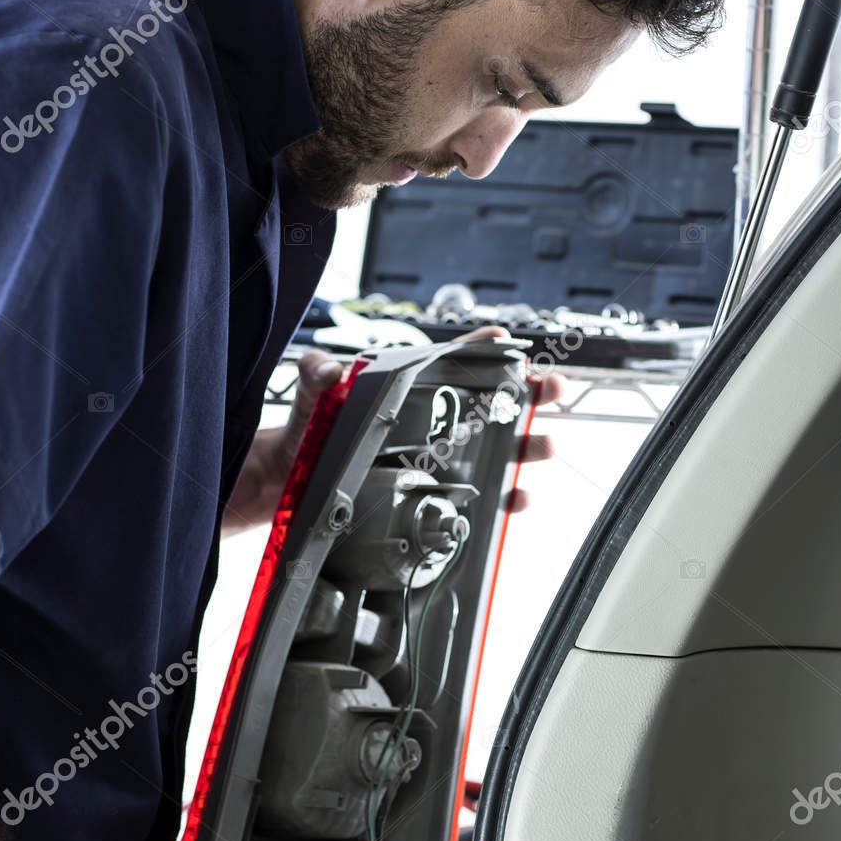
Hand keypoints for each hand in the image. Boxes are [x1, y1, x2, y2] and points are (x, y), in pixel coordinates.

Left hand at [221, 328, 565, 535]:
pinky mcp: (433, 497)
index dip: (483, 349)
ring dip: (526, 447)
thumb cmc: (308, 434)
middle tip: (551, 388)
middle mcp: (431, 423)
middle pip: (491, 403)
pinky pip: (478, 497)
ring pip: (495, 450)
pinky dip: (504, 499)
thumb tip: (326, 368)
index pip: (453, 362)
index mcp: (409, 390)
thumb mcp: (311, 398)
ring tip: (545, 445)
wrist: (289, 487)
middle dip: (527, 394)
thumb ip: (318, 375)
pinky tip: (518, 499)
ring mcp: (436, 460)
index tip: (510, 341)